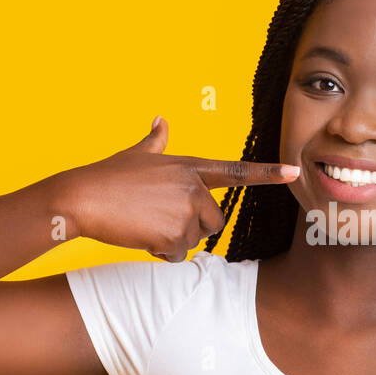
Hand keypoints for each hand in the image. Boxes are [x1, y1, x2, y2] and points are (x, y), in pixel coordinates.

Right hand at [58, 116, 299, 259]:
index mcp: (190, 167)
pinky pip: (178, 255)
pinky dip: (160, 252)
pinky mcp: (173, 234)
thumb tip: (161, 119)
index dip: (267, 173)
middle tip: (157, 217)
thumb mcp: (137, 155)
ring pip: (195, 240)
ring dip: (173, 240)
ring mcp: (185, 211)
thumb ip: (156, 141)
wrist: (81, 198)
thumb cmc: (106, 176)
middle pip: (214, 221)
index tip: (294, 172)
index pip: (236, 171)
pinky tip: (140, 236)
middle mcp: (194, 187)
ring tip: (145, 223)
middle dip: (191, 227)